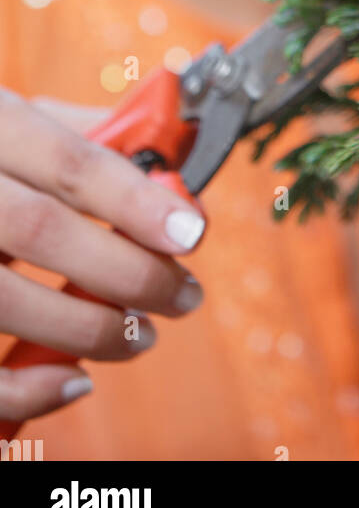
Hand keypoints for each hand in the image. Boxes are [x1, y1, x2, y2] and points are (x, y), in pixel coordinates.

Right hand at [0, 87, 204, 423]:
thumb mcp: (20, 120)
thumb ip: (89, 133)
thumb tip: (174, 157)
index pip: (69, 163)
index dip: (135, 202)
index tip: (192, 233)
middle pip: (40, 230)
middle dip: (127, 270)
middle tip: (185, 294)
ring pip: (5, 300)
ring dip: (88, 329)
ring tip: (142, 335)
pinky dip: (24, 387)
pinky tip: (74, 379)